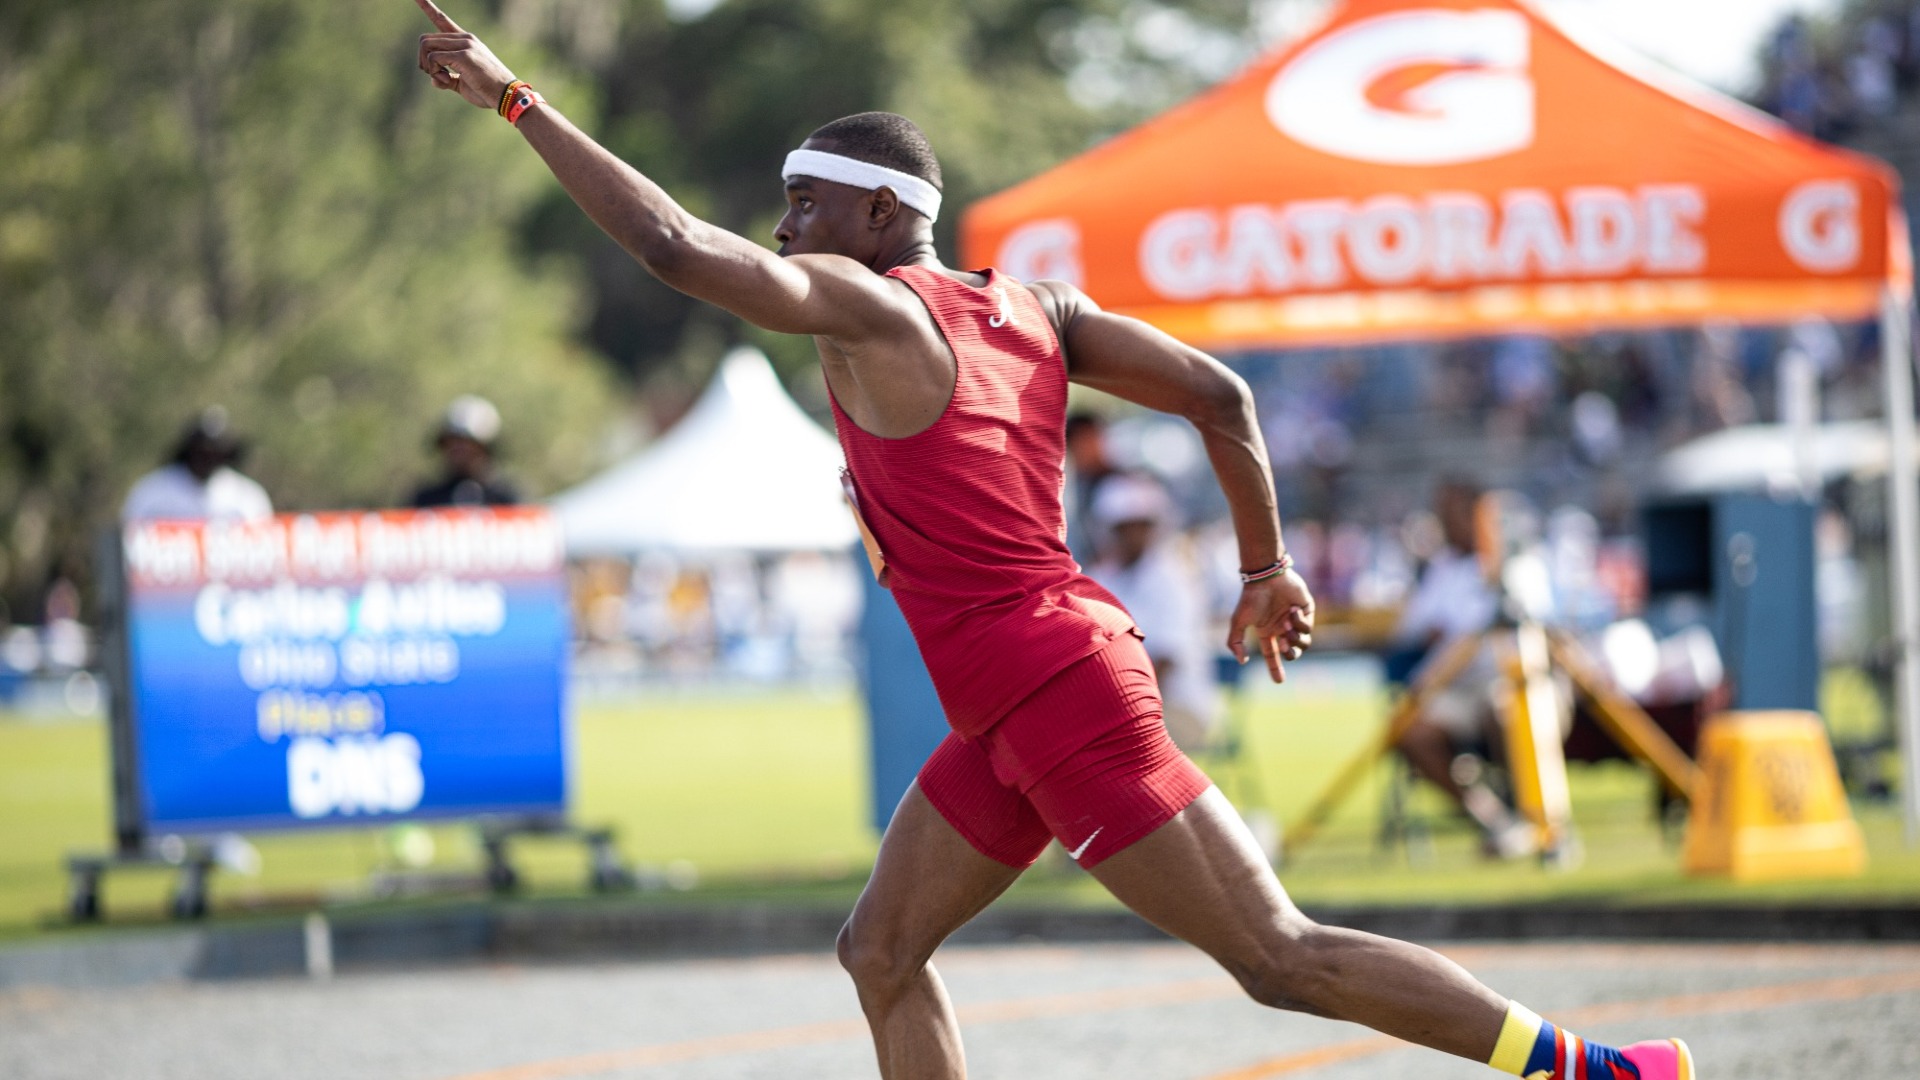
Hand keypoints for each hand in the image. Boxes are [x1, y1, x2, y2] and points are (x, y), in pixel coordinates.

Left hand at [413, 0, 516, 111]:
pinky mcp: (464, 55)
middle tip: (433, 75)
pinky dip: (434, 72)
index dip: (428, 7)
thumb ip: (447, 77)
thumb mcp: (463, 83)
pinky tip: (445, 80)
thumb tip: (433, 80)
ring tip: (441, 79)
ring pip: (426, 46)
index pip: (442, 20)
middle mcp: (465, 38)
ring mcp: (465, 45)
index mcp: (466, 42)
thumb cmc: (488, 91)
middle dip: (422, 60)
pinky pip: (433, 58)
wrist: (508, 96)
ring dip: (426, 66)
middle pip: (425, 39)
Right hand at [1227, 569, 1313, 683]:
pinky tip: (1292, 610)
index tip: (1279, 682)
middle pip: (1292, 652)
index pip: (1273, 654)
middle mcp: (1281, 627)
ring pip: (1303, 642)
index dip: (1275, 668)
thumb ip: (1235, 643)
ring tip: (1286, 625)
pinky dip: (1299, 622)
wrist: (1266, 578)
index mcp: (1267, 631)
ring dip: (1294, 637)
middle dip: (1290, 654)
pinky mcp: (1307, 610)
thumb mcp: (1238, 622)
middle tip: (1283, 644)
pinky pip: (1308, 627)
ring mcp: (1295, 619)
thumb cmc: (1251, 599)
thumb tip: (1242, 661)